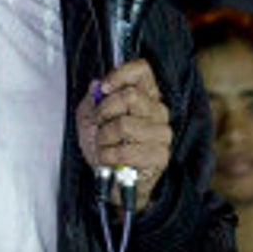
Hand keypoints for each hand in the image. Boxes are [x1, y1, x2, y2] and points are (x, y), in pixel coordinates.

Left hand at [75, 60, 171, 209]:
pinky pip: (125, 149)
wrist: (111, 181)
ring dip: (104, 137)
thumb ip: (93, 100)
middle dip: (104, 111)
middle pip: (130, 96)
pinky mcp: (160, 156)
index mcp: (145, 95)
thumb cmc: (105, 146)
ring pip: (124, 124)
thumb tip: (96, 85)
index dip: (121, 74)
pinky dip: (108, 155)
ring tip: (103, 145)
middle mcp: (158, 111)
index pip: (142, 70)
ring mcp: (162, 133)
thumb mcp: (90, 118)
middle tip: (97, 124)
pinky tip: (108, 158)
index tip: (105, 88)